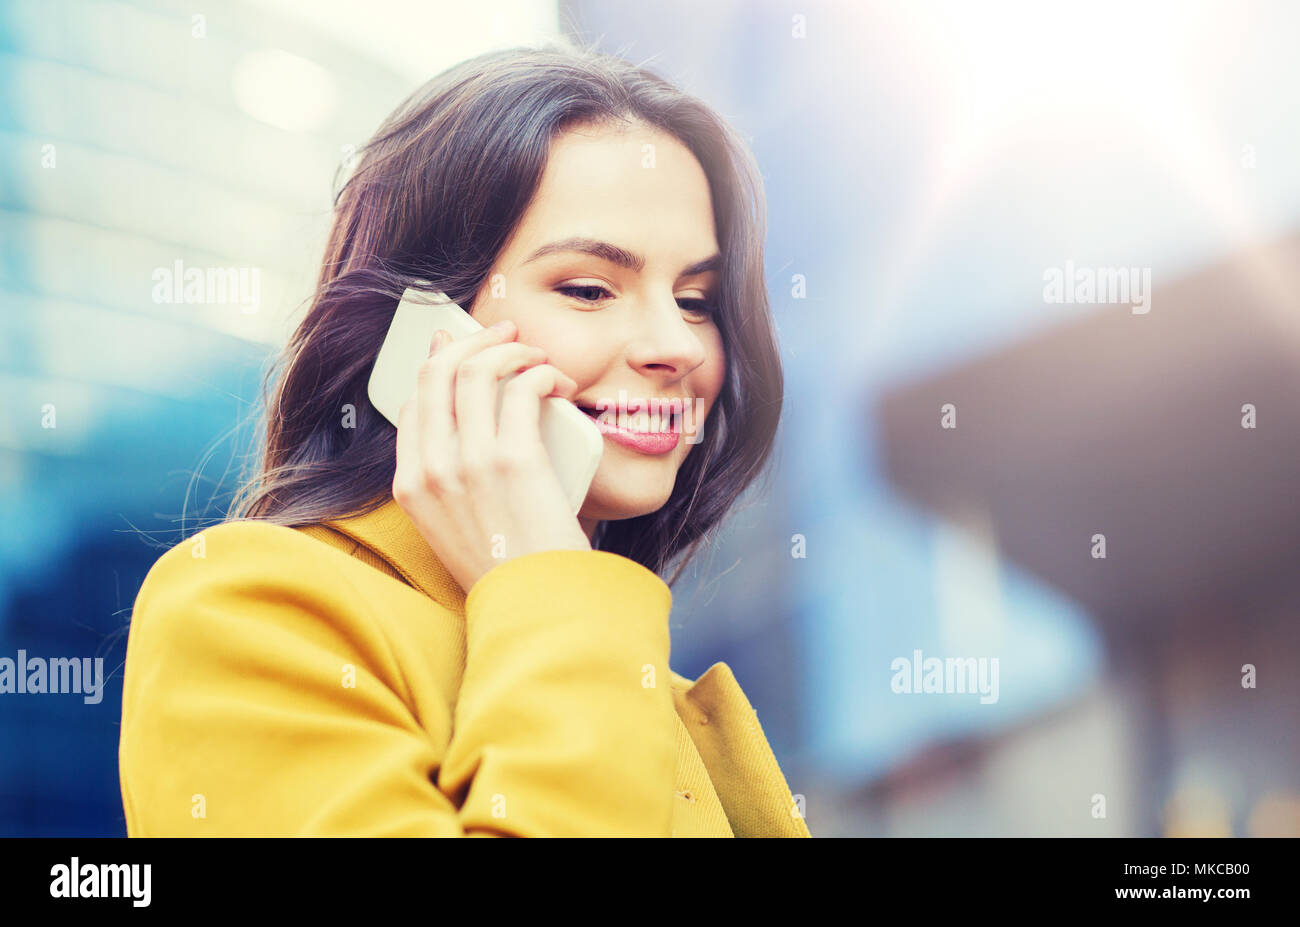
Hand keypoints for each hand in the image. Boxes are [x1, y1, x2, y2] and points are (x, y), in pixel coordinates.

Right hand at [392, 319, 591, 594]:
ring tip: (539, 358)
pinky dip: (542, 372)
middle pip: (437, 372)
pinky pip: (521, 388)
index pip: (414, 402)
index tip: (467, 346)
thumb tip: (478, 425)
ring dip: (512, 349)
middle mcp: (430, 470)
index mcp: (410, 487)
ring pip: (476, 369)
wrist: (538, 608)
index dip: (440, 361)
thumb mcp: (461, 528)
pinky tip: (558, 381)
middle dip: (474, 340)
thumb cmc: (512, 569)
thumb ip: (458, 481)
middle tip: (508, 334)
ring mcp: (467, 463)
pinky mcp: (511, 460)